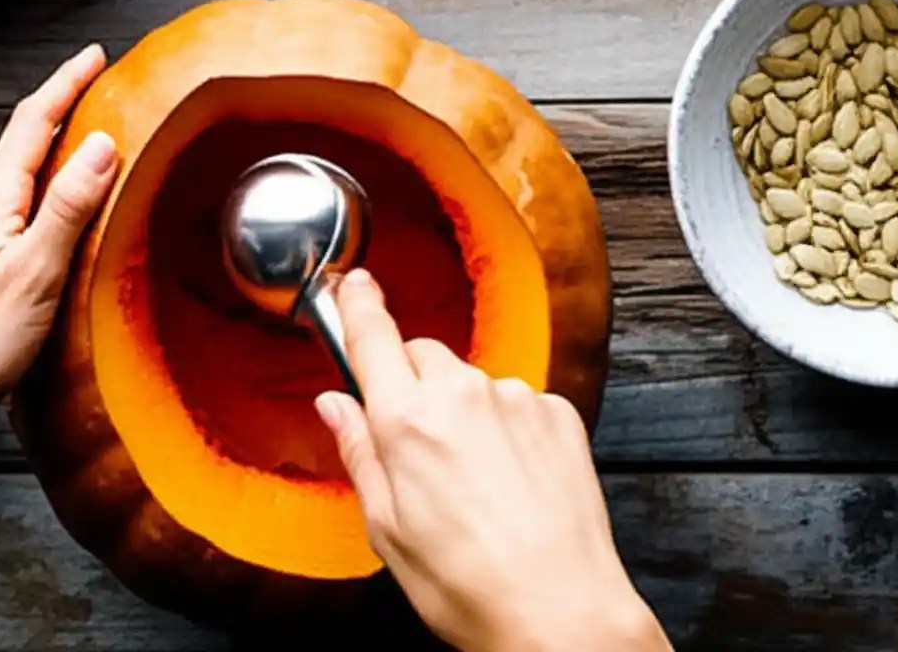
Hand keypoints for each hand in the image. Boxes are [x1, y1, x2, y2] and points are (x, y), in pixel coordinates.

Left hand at [0, 43, 117, 437]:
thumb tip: (101, 145)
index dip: (66, 85)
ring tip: (85, 158)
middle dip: (61, 117)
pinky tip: (50, 227)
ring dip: (49, 163)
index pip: (32, 123)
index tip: (94, 57)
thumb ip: (67, 206)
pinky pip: (7, 218)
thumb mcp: (34, 271)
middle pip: (20, 148)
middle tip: (98, 97)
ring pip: (13, 185)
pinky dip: (37, 204)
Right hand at [315, 269, 669, 651]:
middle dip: (409, 382)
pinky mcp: (559, 413)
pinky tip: (510, 478)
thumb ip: (359, 452)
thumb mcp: (386, 528)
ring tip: (472, 479)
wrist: (561, 611)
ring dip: (462, 408)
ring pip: (471, 380)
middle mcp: (463, 395)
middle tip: (413, 440)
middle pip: (421, 355)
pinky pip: (517, 401)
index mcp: (407, 421)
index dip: (357, 304)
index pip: (373, 336)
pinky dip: (507, 425)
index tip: (353, 286)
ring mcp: (517, 400)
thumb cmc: (469, 585)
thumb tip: (336, 406)